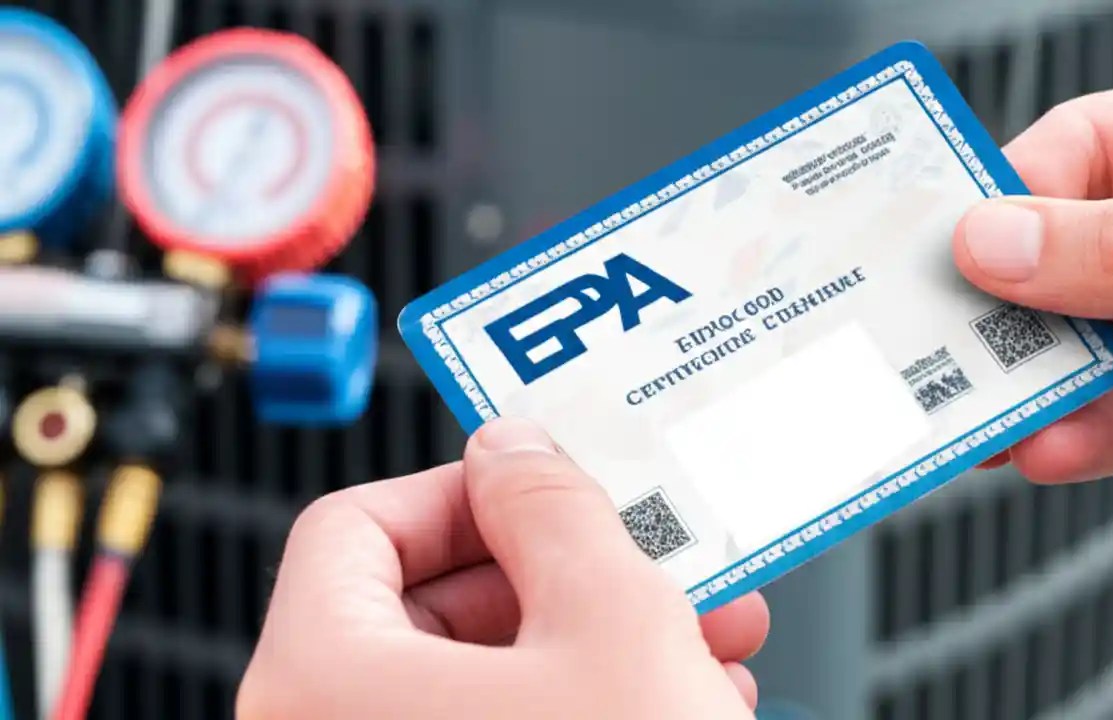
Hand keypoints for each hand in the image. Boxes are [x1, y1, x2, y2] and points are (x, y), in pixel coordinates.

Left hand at [237, 417, 767, 718]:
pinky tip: (685, 699)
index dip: (461, 488)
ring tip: (700, 627)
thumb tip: (515, 451)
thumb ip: (554, 510)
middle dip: (562, 570)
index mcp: (324, 681)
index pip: (354, 526)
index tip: (542, 483)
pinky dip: (586, 705)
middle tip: (643, 552)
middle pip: (429, 605)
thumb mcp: (612, 621)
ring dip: (596, 636)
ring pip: (484, 679)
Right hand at [952, 57, 1112, 506]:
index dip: (1012, 195)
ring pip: (1095, 346)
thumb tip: (1002, 236)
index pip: (1093, 148)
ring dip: (1042, 386)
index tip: (946, 244)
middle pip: (1076, 253)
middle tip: (942, 339)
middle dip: (1014, 307)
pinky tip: (1055, 444)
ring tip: (992, 411)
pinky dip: (1090, 437)